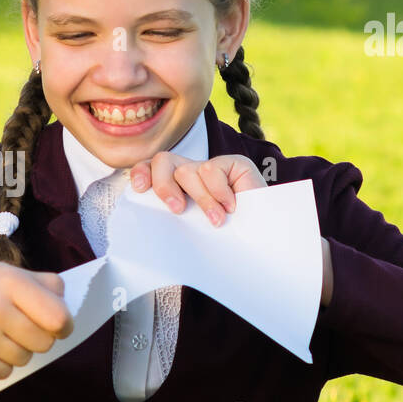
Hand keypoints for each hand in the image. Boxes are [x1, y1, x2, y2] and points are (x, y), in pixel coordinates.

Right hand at [0, 262, 74, 379]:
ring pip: (25, 359)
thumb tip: (68, 304)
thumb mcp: (6, 272)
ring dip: (17, 351)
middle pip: (44, 343)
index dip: (63, 326)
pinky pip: (3, 372)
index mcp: (10, 282)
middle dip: (38, 339)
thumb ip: (42, 283)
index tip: (57, 326)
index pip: (57, 318)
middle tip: (21, 328)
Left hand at [128, 152, 266, 226]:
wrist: (262, 240)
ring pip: (187, 171)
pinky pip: (212, 170)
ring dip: (201, 199)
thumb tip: (147, 225)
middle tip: (177, 210)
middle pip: (163, 161)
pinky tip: (230, 206)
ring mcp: (212, 167)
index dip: (142, 173)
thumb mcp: (191, 230)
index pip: (149, 169)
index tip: (139, 189)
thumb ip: (172, 221)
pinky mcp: (234, 164)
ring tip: (216, 220)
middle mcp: (190, 173)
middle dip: (164, 186)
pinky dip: (218, 191)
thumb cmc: (223, 239)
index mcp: (174, 186)